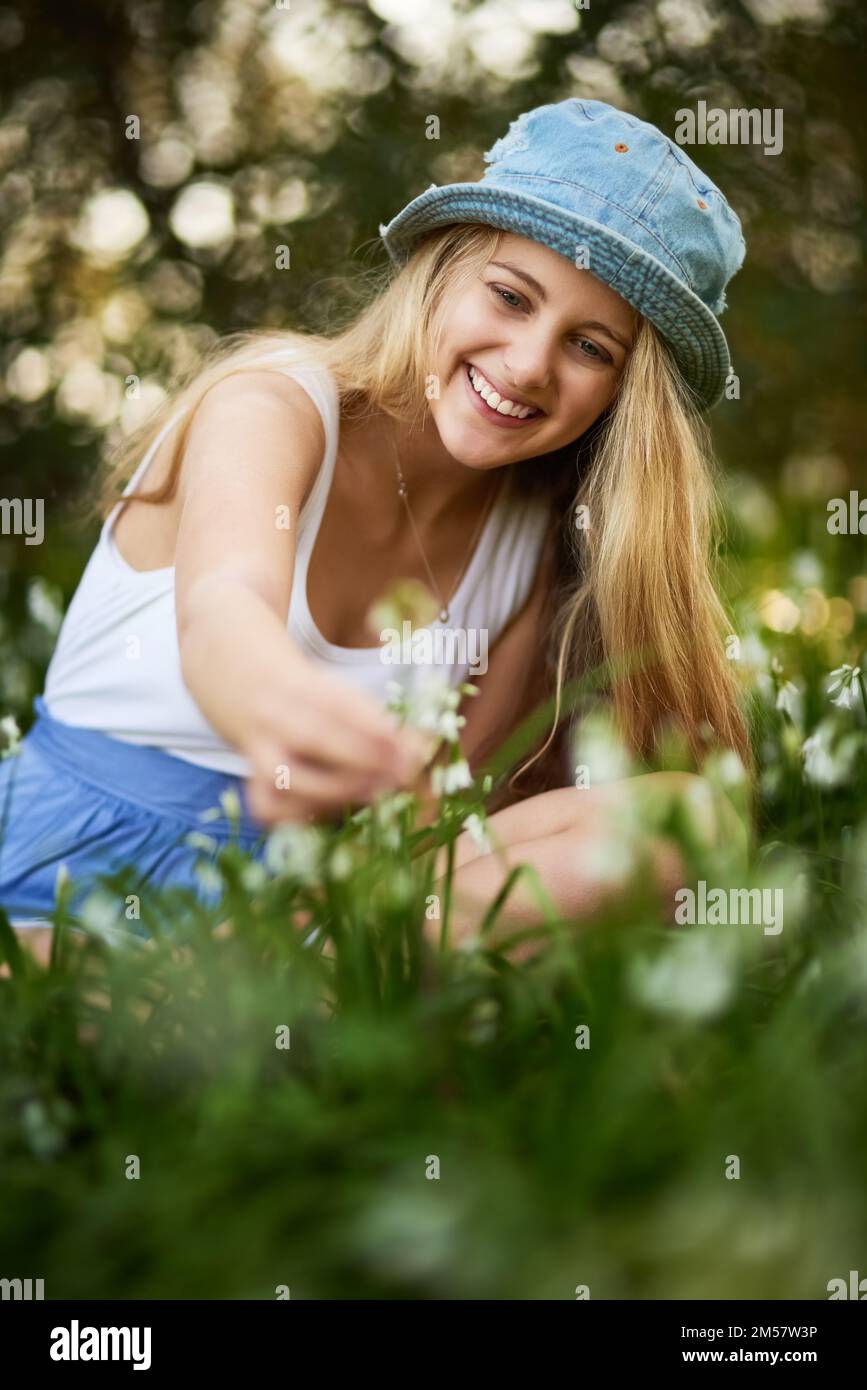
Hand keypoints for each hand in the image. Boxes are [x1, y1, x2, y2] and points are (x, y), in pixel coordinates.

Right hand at [241, 650, 436, 825]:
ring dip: (337, 791)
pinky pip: (270, 809)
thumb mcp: (345, 698)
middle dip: (361, 759)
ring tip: (376, 794)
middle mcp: (275, 718)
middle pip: (313, 736)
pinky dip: (303, 816)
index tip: (409, 749)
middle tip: (400, 776)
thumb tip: (423, 750)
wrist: (253, 694)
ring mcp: (258, 753)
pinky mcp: (253, 788)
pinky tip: (337, 812)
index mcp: (302, 688)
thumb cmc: (316, 703)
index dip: (376, 729)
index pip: (340, 705)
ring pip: (286, 776)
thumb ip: (381, 724)